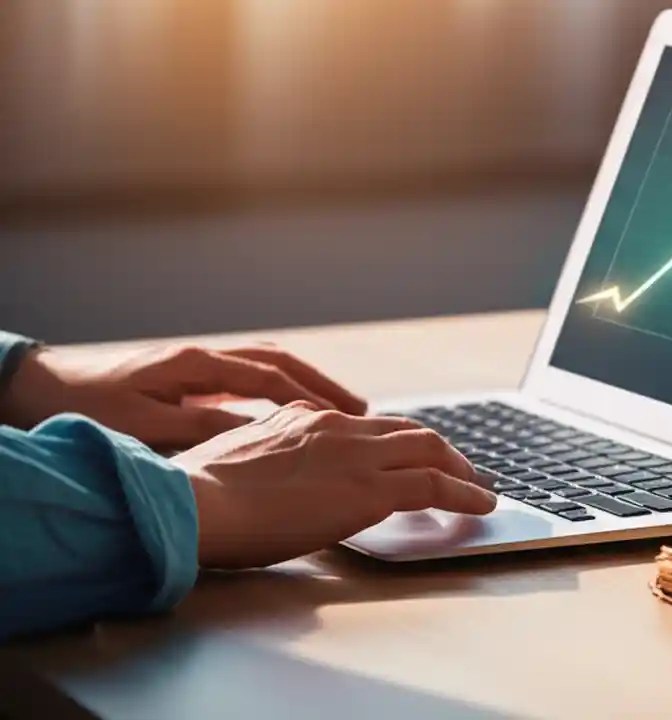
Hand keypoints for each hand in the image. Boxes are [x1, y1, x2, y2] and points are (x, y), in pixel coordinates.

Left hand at [0, 343, 365, 448]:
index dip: (312, 397)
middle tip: (362, 410)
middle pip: (281, 362)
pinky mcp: (193, 377)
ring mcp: (201, 363)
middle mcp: (205, 356)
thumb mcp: (147, 427)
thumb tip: (261, 430)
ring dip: (309, 383)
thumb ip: (204, 427)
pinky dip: (285, 387)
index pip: (270, 377)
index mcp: (197, 364)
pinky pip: (253, 376)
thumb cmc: (90, 411)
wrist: (45, 389)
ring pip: (270, 364)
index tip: (348, 417)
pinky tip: (299, 408)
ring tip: (344, 408)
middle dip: (324, 384)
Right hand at [174, 402, 496, 567]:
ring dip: (462, 470)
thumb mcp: (232, 457)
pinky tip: (479, 505)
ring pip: (431, 450)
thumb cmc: (197, 494)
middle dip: (440, 449)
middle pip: (408, 430)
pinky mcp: (369, 489)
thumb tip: (270, 473)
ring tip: (478, 488)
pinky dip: (465, 494)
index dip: (395, 440)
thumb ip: (265, 456)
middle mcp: (335, 427)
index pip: (364, 424)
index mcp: (301, 417)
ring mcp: (356, 455)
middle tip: (458, 468)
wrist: (192, 503)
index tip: (407, 454)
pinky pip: (435, 486)